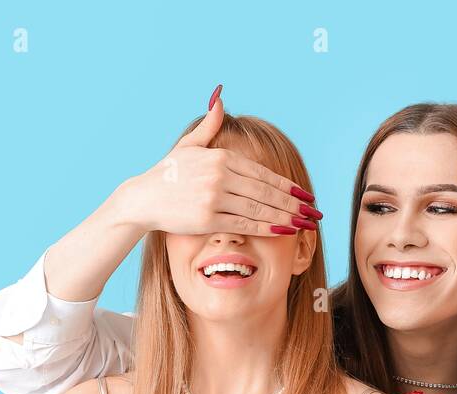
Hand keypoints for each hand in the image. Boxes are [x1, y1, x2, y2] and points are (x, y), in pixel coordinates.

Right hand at [112, 87, 318, 236]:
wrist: (143, 198)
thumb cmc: (167, 174)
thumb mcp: (189, 145)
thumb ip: (209, 125)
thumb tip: (219, 97)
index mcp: (221, 157)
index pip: (262, 173)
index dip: (287, 185)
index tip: (304, 194)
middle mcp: (220, 175)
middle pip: (265, 192)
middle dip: (293, 203)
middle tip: (313, 211)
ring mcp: (214, 197)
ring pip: (258, 209)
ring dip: (284, 217)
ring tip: (303, 223)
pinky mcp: (207, 219)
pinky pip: (243, 224)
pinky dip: (264, 228)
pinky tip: (281, 231)